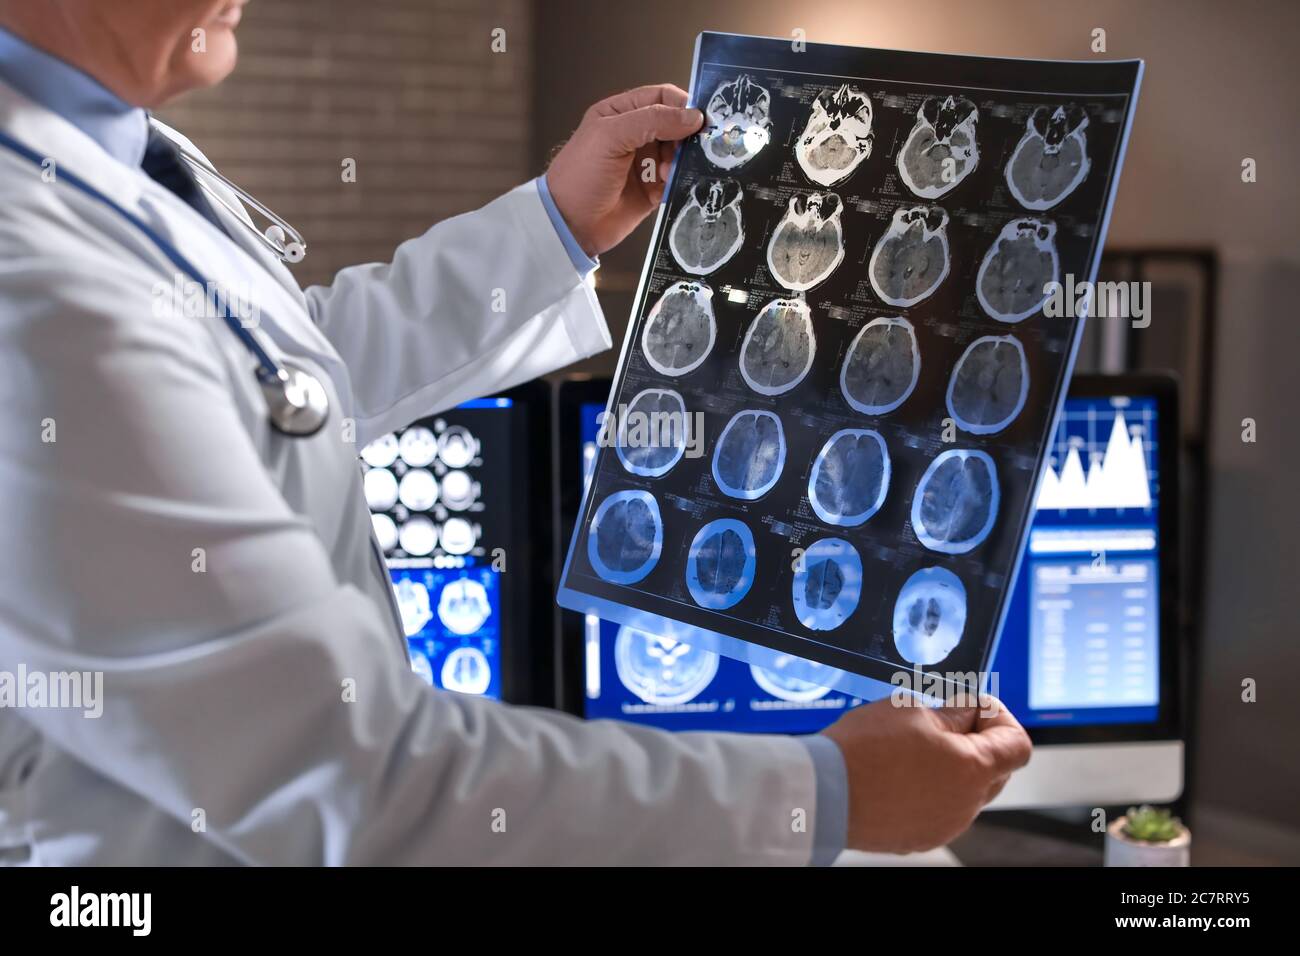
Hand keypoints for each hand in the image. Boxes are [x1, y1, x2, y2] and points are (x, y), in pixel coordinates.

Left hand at [546, 84, 703, 256]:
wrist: (570, 225)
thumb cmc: (579, 176)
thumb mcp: (611, 136)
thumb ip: (651, 120)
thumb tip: (692, 115)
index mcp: (620, 113)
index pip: (660, 97)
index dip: (682, 104)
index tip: (699, 118)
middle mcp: (634, 135)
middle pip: (675, 124)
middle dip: (686, 135)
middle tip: (688, 148)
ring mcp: (644, 162)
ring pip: (679, 152)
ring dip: (681, 160)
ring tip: (666, 171)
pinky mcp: (652, 189)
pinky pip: (677, 179)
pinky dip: (679, 180)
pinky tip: (667, 185)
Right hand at [821, 695, 1031, 853]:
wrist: (824, 793)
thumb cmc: (865, 750)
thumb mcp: (913, 710)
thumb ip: (954, 712)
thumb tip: (969, 712)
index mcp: (974, 770)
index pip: (1017, 744)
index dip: (998, 717)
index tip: (972, 707)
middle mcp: (968, 805)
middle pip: (995, 769)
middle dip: (974, 740)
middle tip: (938, 721)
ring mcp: (945, 826)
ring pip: (965, 791)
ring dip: (950, 768)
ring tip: (911, 749)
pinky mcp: (921, 837)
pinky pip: (940, 809)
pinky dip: (929, 790)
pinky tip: (898, 774)